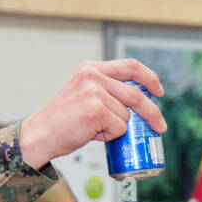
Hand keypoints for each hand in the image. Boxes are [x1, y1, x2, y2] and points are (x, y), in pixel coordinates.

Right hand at [19, 59, 165, 168]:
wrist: (41, 135)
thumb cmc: (64, 120)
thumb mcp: (84, 94)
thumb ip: (107, 91)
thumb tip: (140, 104)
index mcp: (91, 68)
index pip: (131, 66)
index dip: (150, 78)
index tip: (158, 92)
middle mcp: (93, 76)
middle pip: (136, 94)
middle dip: (152, 113)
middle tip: (159, 127)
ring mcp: (95, 92)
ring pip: (126, 116)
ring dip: (117, 128)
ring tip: (93, 128)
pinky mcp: (97, 110)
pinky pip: (120, 128)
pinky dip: (110, 136)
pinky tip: (91, 133)